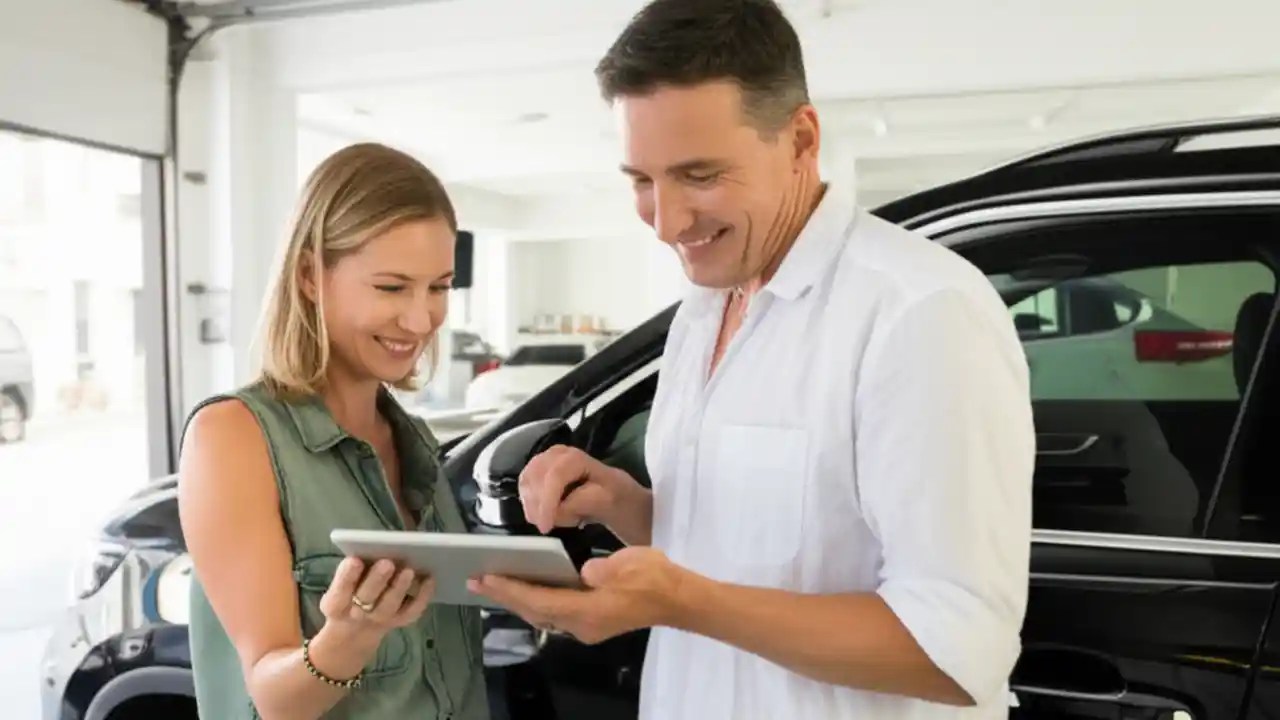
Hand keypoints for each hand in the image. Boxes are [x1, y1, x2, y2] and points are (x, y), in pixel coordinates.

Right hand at [318, 557, 434, 659]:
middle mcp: (357, 613)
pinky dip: (422, 596)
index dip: (347, 576)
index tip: (355, 560)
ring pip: (390, 606)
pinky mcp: (398, 621)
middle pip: (367, 597)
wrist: (353, 631)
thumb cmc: (348, 594)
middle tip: (387, 562)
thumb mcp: (340, 585)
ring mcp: (379, 619)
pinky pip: (412, 611)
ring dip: (400, 587)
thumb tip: (371, 548)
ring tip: (408, 570)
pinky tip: (430, 578)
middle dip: (377, 579)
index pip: (340, 590)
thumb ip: (351, 571)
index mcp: (336, 603)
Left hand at [467, 547, 692, 644]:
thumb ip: (601, 570)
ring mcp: (587, 627)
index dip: (511, 589)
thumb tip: (583, 573)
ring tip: (494, 583)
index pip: (539, 601)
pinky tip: (528, 587)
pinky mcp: (592, 622)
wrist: (679, 599)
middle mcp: (582, 625)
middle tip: (475, 580)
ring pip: (543, 614)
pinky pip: (555, 612)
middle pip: (535, 611)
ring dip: (518, 599)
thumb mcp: (629, 565)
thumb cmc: (655, 578)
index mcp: (588, 611)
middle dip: (505, 596)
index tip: (485, 577)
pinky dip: (537, 600)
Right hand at [519, 444, 634, 533]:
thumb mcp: (606, 501)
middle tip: (554, 526)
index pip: (554, 477)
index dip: (547, 503)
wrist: (616, 495)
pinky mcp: (537, 472)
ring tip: (559, 518)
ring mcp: (544, 461)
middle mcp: (556, 454)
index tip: (546, 527)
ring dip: (537, 506)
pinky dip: (533, 505)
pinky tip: (549, 513)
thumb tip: (556, 509)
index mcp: (575, 458)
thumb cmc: (613, 498)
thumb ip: (580, 502)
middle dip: (541, 506)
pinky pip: (525, 490)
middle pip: (535, 479)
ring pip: (526, 485)